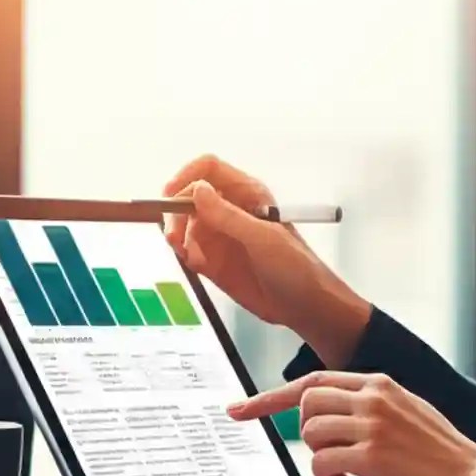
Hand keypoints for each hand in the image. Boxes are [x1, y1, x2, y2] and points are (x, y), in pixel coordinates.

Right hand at [164, 154, 371, 366]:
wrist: (305, 305)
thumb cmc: (295, 266)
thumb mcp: (262, 238)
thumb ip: (228, 215)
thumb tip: (196, 190)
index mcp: (246, 193)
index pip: (208, 169)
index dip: (187, 176)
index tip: (170, 196)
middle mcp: (230, 210)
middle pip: (189, 197)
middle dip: (176, 214)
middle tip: (175, 237)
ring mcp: (221, 235)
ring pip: (184, 224)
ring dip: (180, 237)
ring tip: (192, 256)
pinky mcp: (215, 260)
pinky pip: (189, 250)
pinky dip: (187, 255)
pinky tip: (199, 265)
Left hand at [228, 371, 475, 475]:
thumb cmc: (442, 452)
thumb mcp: (407, 411)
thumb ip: (371, 407)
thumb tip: (335, 420)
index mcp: (380, 383)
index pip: (315, 380)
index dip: (273, 396)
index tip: (242, 408)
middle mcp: (373, 397)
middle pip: (306, 402)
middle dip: (307, 433)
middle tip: (330, 454)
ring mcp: (372, 425)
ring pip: (310, 432)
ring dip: (320, 458)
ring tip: (345, 475)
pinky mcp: (372, 456)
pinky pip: (322, 463)